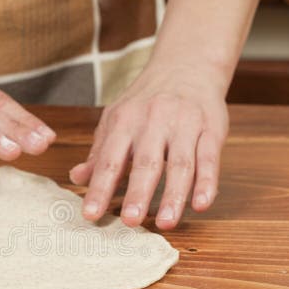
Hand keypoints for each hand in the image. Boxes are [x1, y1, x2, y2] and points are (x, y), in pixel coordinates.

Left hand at [69, 61, 228, 229]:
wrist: (187, 65)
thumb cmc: (146, 100)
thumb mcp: (116, 119)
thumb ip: (100, 152)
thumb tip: (76, 178)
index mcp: (125, 121)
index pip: (109, 160)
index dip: (100, 188)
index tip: (90, 214)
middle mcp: (154, 121)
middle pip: (146, 163)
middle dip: (137, 193)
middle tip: (130, 222)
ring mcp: (185, 124)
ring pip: (180, 164)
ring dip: (173, 195)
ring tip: (165, 222)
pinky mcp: (212, 129)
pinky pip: (209, 158)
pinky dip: (207, 183)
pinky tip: (200, 205)